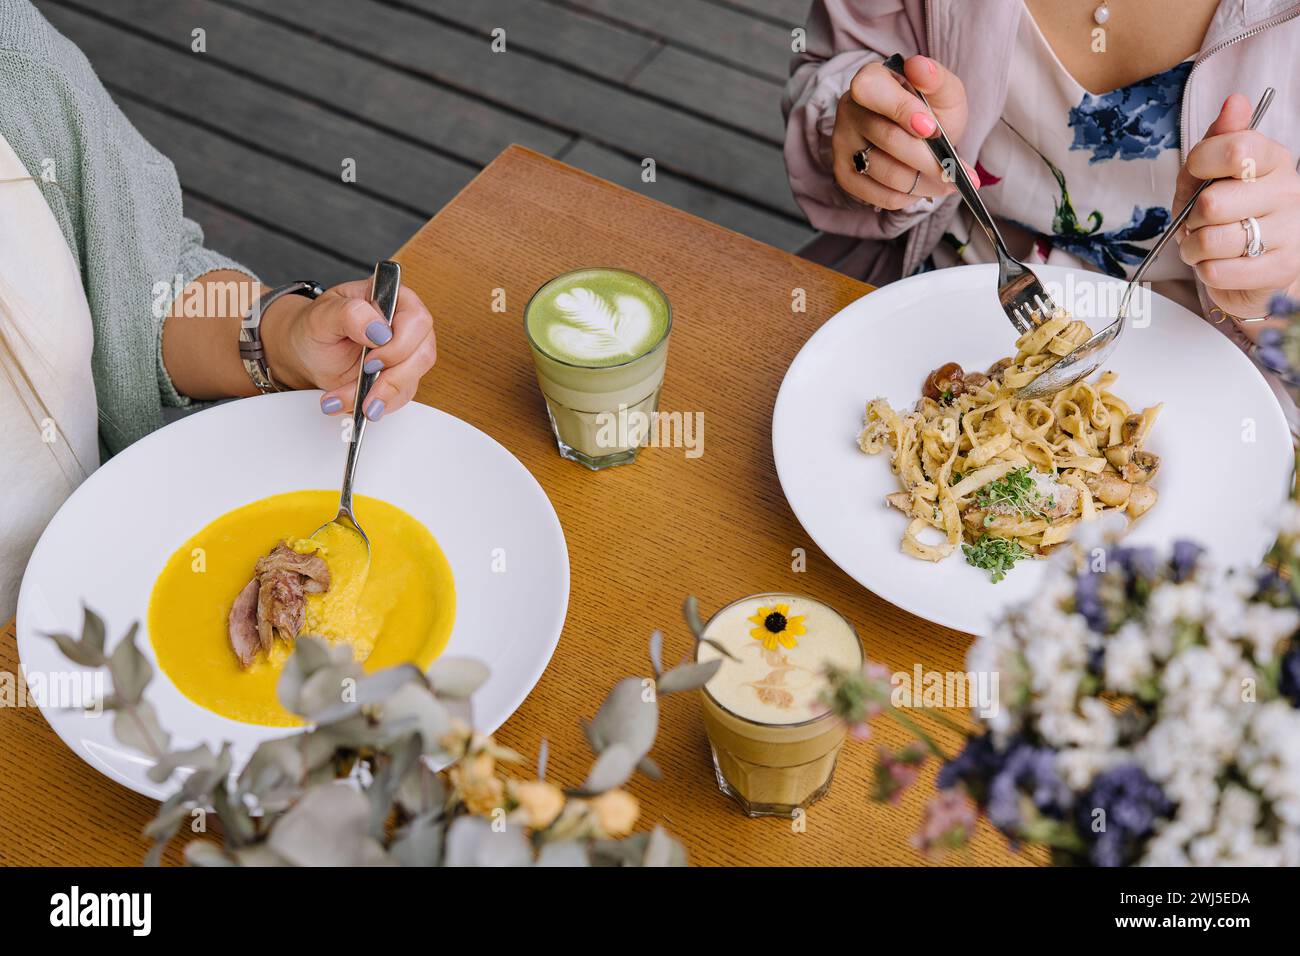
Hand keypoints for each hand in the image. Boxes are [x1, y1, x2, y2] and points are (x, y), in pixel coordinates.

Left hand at [262, 278, 436, 420]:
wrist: (307, 352)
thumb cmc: (315, 327)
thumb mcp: (322, 315)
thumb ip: (351, 314)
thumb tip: (380, 329)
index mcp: (392, 298)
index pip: (417, 320)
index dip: (399, 344)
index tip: (371, 360)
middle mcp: (405, 325)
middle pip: (422, 355)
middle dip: (391, 378)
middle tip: (362, 384)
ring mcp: (405, 354)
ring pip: (411, 381)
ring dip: (378, 396)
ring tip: (345, 399)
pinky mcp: (399, 378)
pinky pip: (398, 397)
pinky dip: (374, 404)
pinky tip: (352, 403)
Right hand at [831, 54, 978, 209]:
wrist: (919, 136)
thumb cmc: (930, 111)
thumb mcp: (942, 92)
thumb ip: (936, 79)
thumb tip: (920, 67)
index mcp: (870, 80)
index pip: (872, 91)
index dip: (902, 110)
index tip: (932, 129)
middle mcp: (849, 110)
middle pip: (888, 139)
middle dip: (927, 158)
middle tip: (953, 169)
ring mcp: (843, 144)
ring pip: (886, 172)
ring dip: (923, 182)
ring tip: (946, 182)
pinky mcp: (845, 174)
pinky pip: (879, 195)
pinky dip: (908, 197)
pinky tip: (924, 189)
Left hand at [1175, 93, 1299, 319]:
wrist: (1253, 269)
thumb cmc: (1225, 218)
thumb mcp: (1208, 177)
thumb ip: (1215, 142)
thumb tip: (1235, 101)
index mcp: (1274, 160)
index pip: (1235, 148)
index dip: (1199, 165)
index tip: (1197, 175)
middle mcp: (1289, 191)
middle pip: (1213, 203)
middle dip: (1191, 219)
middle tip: (1199, 223)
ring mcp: (1291, 232)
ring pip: (1213, 240)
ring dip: (1194, 248)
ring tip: (1205, 246)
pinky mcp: (1281, 269)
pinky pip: (1217, 271)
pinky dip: (1205, 270)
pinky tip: (1219, 264)